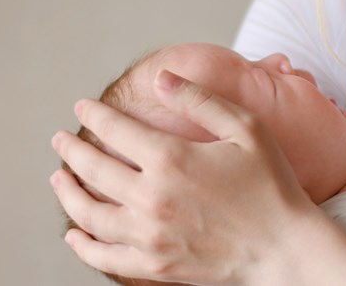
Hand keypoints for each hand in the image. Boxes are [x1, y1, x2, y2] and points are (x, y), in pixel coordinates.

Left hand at [50, 70, 314, 284]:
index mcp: (172, 158)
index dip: (94, 115)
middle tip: (60, 139)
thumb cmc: (272, 185)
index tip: (81, 107)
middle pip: (93, 169)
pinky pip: (103, 257)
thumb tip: (162, 78)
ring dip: (68, 192)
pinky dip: (82, 244)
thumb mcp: (246, 128)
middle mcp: (152, 197)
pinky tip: (74, 232)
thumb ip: (200, 100)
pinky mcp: (154, 266)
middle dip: (72, 150)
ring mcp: (149, 236)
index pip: (115, 130)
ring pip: (88, 213)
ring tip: (60, 178)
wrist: (286, 249)